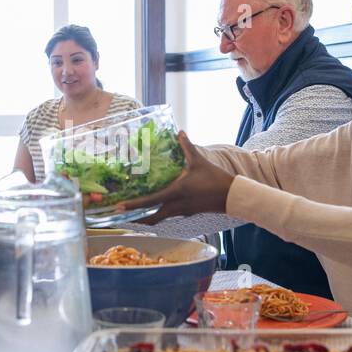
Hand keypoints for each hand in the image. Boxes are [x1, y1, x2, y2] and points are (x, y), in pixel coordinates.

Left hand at [116, 132, 235, 220]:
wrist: (231, 196)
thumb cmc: (214, 179)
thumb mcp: (198, 161)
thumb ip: (187, 147)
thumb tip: (180, 131)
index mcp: (175, 193)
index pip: (150, 202)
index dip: (133, 205)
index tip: (119, 207)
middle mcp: (176, 206)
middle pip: (150, 219)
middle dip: (135, 219)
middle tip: (121, 215)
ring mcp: (181, 211)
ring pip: (159, 219)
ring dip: (146, 218)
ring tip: (133, 213)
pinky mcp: (187, 212)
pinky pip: (168, 215)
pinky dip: (158, 214)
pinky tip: (154, 207)